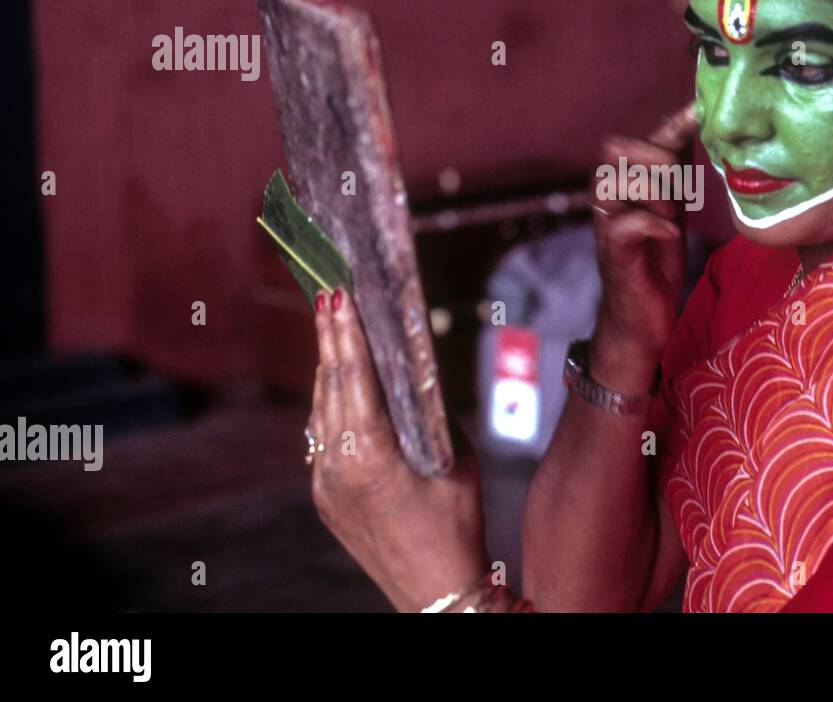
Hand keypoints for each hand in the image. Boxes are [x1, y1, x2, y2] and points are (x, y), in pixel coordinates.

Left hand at [307, 288, 488, 611]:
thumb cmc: (457, 525)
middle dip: (331, 338)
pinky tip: (338, 384)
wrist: (436, 592)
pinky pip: (322, 438)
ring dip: (328, 368)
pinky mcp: (324, 497)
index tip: (338, 295)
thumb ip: (430, 414)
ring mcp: (324, 484)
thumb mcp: (455, 459)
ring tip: (331, 327)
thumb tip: (414, 375)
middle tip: (328, 294)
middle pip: (330, 386)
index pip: (353, 377)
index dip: (346, 332)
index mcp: (370, 454)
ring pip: (321, 411)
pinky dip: (330, 404)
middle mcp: (336, 466)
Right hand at [589, 102, 699, 386]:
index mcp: (628, 184)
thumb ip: (677, 176)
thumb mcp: (673, 210)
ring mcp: (607, 225)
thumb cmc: (657, 261)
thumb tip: (704, 132)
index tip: (702, 108)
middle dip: (654, 158)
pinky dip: (652, 225)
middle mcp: (611, 198)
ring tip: (671, 216)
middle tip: (679, 186)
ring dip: (651, 192)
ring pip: (614, 180)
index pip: (644, 138)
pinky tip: (670, 235)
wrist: (644, 321)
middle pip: (615, 148)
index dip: (672, 122)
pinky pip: (624, 224)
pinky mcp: (613, 254)